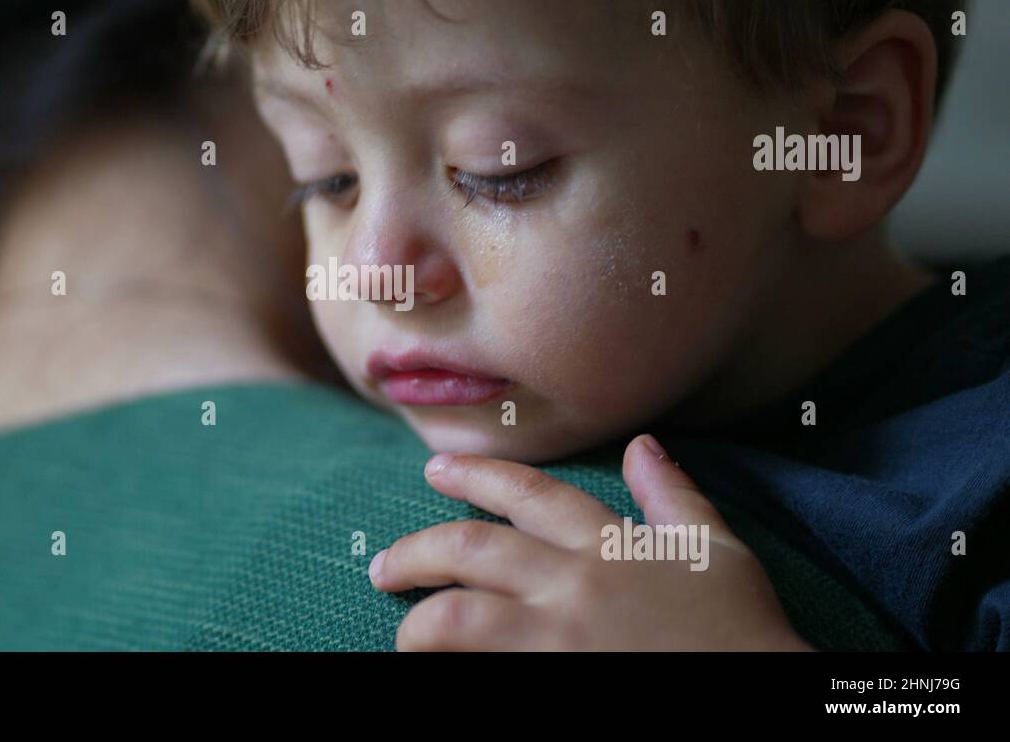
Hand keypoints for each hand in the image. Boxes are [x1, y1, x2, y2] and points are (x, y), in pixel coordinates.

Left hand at [369, 434, 813, 650]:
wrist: (760, 699)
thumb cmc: (741, 630)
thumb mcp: (716, 551)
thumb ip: (673, 496)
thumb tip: (644, 445)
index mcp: (608, 544)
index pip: (526, 492)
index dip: (475, 474)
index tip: (434, 470)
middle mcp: (574, 584)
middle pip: (471, 550)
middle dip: (417, 551)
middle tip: (383, 564)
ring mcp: (559, 641)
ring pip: (460, 619)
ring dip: (419, 623)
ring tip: (402, 630)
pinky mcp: (552, 686)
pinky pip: (480, 671)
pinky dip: (452, 668)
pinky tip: (434, 670)